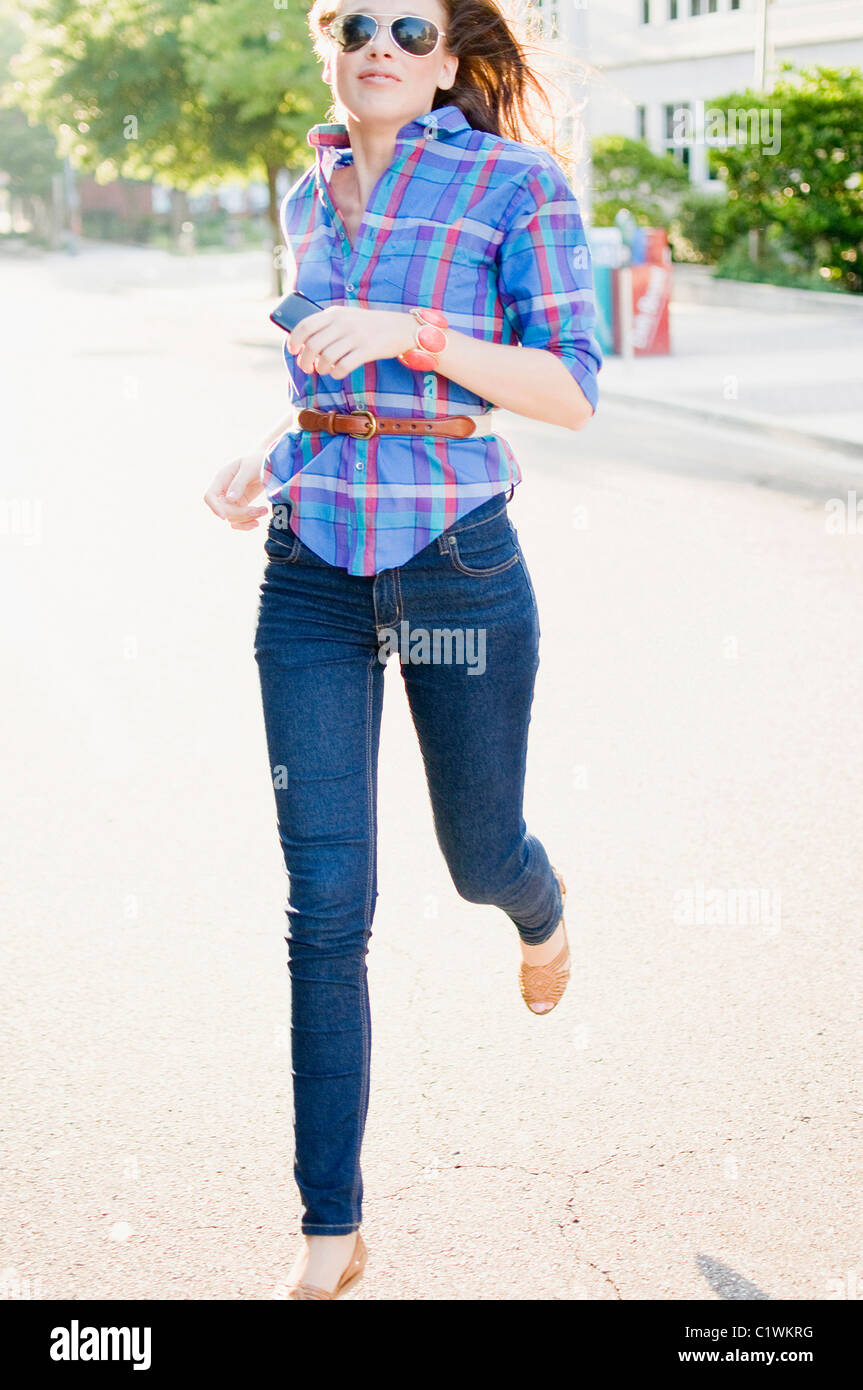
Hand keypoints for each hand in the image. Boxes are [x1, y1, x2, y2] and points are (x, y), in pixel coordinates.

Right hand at [203, 450, 269, 530]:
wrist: (270, 462)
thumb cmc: (258, 460)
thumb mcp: (249, 468)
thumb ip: (239, 483)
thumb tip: (229, 499)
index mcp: (222, 478)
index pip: (210, 496)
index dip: (214, 507)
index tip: (224, 516)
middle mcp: (224, 490)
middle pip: (223, 510)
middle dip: (241, 514)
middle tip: (260, 510)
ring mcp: (232, 499)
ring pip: (231, 518)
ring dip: (247, 518)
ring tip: (264, 510)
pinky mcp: (241, 505)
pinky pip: (238, 520)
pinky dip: (246, 524)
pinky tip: (257, 522)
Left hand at [286, 306, 414, 378]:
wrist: (401, 327)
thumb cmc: (369, 326)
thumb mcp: (347, 317)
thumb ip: (328, 325)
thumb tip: (304, 343)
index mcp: (335, 312)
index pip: (306, 325)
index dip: (294, 340)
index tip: (292, 350)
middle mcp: (343, 323)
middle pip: (313, 345)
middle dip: (305, 361)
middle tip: (308, 368)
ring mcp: (356, 336)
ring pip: (326, 358)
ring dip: (321, 369)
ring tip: (324, 370)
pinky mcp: (367, 350)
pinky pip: (343, 366)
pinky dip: (336, 373)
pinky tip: (337, 373)